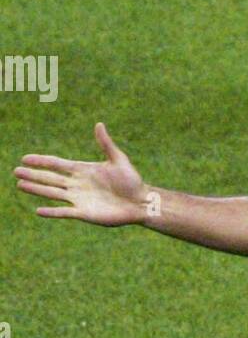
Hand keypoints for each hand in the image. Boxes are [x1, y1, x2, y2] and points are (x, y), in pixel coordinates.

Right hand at [14, 122, 150, 224]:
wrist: (141, 202)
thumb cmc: (132, 181)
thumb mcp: (118, 159)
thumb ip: (106, 144)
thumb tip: (99, 124)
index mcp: (82, 170)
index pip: (57, 164)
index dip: (41, 161)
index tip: (25, 158)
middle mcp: (77, 184)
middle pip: (50, 178)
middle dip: (33, 175)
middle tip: (15, 171)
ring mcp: (79, 199)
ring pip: (53, 193)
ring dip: (37, 190)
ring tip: (20, 185)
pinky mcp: (85, 213)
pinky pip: (65, 212)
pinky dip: (52, 212)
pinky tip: (38, 211)